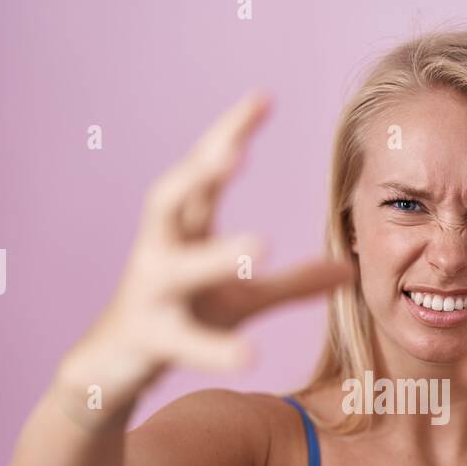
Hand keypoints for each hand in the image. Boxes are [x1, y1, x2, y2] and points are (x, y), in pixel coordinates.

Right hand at [63, 90, 353, 394]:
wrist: (116, 367)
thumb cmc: (185, 317)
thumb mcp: (244, 297)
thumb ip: (295, 282)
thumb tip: (350, 269)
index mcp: (184, 228)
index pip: (204, 170)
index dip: (229, 133)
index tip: (263, 98)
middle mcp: (159, 250)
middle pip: (170, 198)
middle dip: (198, 173)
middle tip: (235, 152)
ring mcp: (149, 293)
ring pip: (175, 269)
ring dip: (212, 256)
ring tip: (261, 245)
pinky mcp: (149, 339)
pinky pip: (181, 342)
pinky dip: (213, 349)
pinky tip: (248, 355)